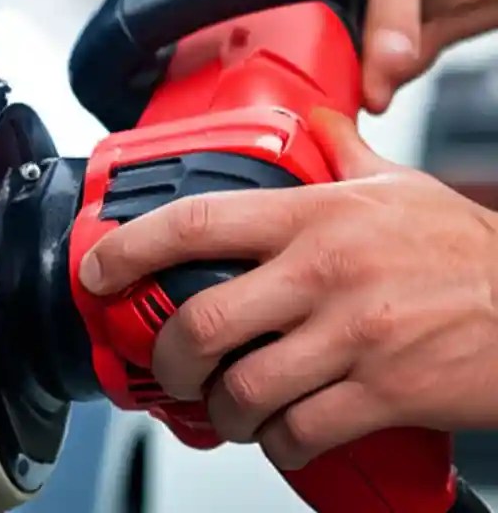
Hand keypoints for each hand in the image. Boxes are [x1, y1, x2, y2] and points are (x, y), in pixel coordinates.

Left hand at [78, 108, 497, 469]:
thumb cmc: (466, 251)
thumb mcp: (400, 187)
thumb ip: (344, 152)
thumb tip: (312, 117)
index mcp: (316, 217)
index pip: (197, 222)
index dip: (131, 248)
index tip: (98, 269)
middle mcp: (324, 273)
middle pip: (202, 323)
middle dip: (168, 359)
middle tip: (169, 367)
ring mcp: (353, 336)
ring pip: (242, 390)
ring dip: (220, 411)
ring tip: (225, 407)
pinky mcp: (383, 393)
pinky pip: (297, 432)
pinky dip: (275, 442)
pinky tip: (279, 432)